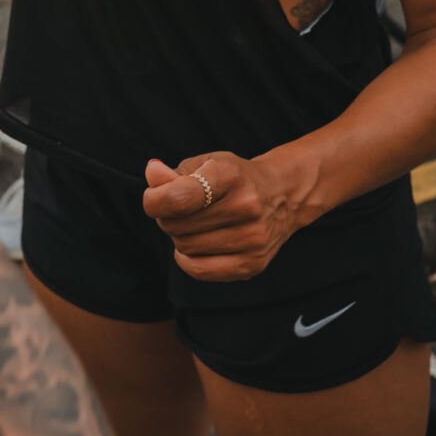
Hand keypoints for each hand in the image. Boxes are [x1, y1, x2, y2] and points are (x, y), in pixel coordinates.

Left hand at [142, 151, 302, 281]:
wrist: (283, 195)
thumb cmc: (236, 178)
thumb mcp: (207, 164)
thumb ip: (175, 173)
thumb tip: (152, 175)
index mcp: (231, 176)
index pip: (180, 197)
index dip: (155, 200)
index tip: (152, 198)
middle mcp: (246, 207)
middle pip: (178, 225)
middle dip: (167, 217)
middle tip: (179, 209)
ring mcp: (252, 239)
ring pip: (186, 248)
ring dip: (179, 237)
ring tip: (193, 224)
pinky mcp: (253, 265)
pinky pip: (200, 271)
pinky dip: (187, 259)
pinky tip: (194, 245)